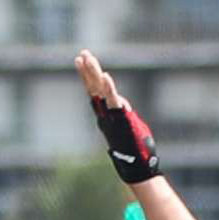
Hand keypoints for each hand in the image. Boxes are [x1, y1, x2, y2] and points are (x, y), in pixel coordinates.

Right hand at [76, 50, 160, 185]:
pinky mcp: (120, 118)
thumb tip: (123, 103)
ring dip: (93, 73)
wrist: (136, 165)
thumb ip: (124, 112)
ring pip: (100, 90)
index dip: (88, 76)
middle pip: (93, 88)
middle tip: (82, 54)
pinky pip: (113, 100)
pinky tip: (105, 76)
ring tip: (87, 57)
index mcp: (105, 114)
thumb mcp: (128, 126)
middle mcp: (105, 113)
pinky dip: (109, 88)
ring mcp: (111, 115)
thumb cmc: (135, 149)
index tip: (81, 60)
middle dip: (87, 70)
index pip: (94, 91)